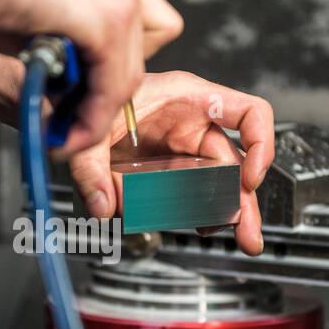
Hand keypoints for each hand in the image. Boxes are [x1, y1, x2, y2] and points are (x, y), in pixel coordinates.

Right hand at [0, 0, 182, 152]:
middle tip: (73, 122)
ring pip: (129, 77)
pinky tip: (69, 132)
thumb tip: (66, 83)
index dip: (113, 69)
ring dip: (96, 116)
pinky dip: (91, 119)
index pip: (140, 31)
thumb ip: (63, 44)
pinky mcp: (109, 21)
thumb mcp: (37, 15)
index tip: (86, 95)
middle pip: (140, 57)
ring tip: (66, 135)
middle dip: (104, 95)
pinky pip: (112, 88)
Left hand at [67, 71, 275, 255]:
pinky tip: (200, 224)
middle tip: (248, 235)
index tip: (249, 180)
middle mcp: (190, 121)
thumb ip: (90, 168)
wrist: (68, 98)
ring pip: (215, 181)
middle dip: (243, 200)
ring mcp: (180, 145)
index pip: (249, 113)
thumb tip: (104, 208)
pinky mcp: (165, 165)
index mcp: (187, 97)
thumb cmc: (87, 92)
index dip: (260, 146)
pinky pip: (190, 190)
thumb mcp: (88, 128)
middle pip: (234, 161)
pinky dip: (196, 209)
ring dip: (225, 211)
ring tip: (233, 237)